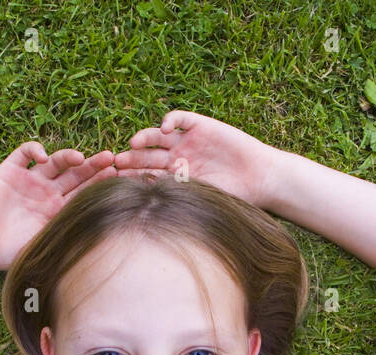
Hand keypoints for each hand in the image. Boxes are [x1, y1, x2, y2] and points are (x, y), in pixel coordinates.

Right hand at [0, 141, 117, 273]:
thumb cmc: (9, 253)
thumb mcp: (45, 246)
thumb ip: (69, 238)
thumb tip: (107, 243)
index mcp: (58, 210)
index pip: (85, 192)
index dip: (100, 183)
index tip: (117, 178)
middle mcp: (47, 192)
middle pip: (75, 174)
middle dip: (93, 166)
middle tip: (111, 158)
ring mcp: (30, 180)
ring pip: (55, 162)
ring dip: (69, 156)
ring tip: (80, 158)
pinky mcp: (9, 171)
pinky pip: (24, 153)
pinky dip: (34, 149)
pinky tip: (43, 156)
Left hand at [112, 110, 281, 208]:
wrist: (259, 177)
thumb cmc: (233, 195)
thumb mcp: (201, 199)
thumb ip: (176, 198)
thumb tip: (144, 214)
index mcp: (174, 178)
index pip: (146, 176)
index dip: (131, 177)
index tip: (117, 182)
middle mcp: (177, 158)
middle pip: (147, 156)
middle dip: (132, 159)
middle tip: (118, 163)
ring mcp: (186, 141)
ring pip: (157, 136)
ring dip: (144, 138)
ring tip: (134, 143)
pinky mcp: (199, 125)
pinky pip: (179, 118)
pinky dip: (170, 120)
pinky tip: (165, 129)